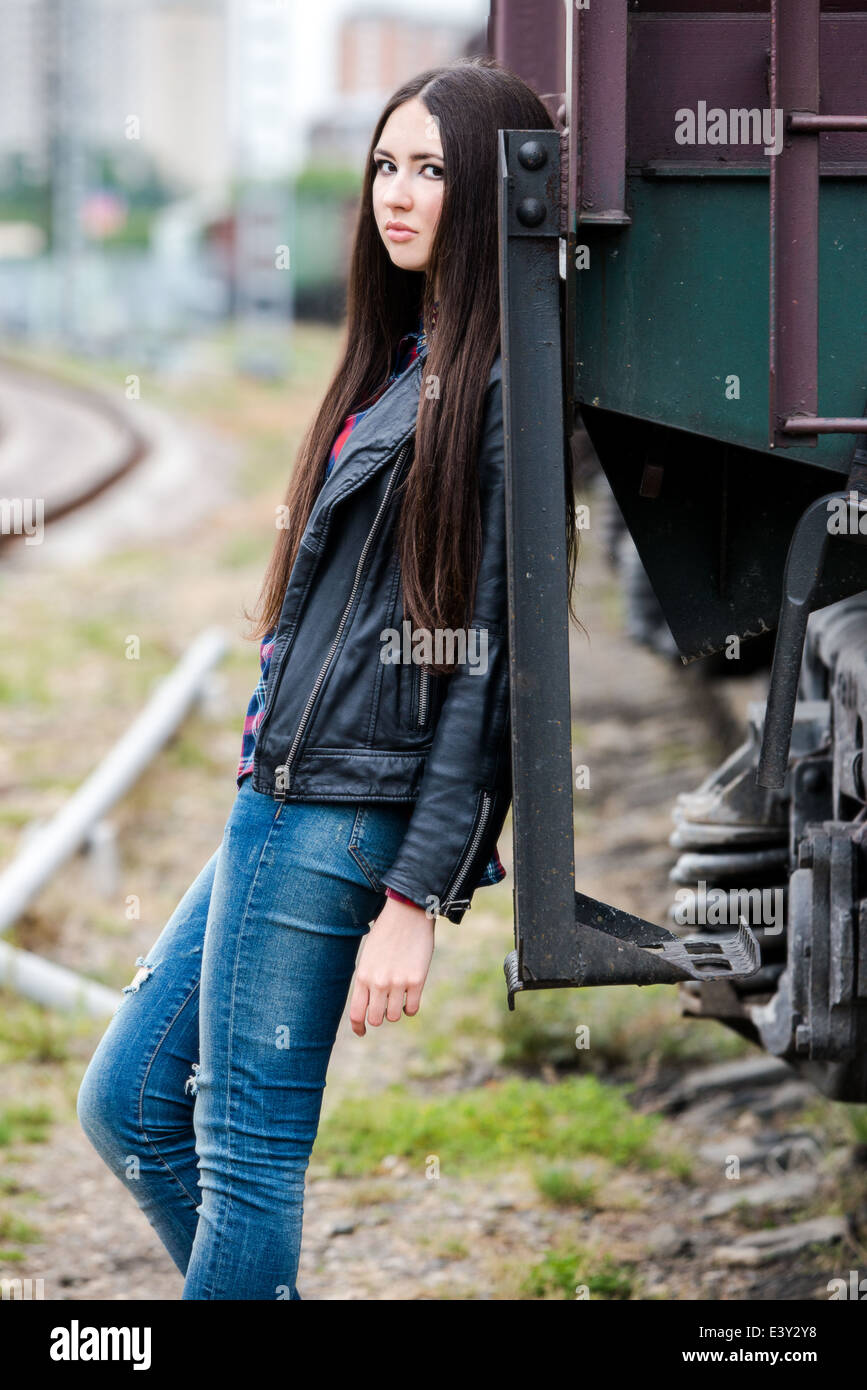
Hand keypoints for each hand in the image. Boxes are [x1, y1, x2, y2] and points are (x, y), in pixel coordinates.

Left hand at [349, 896, 434, 1035]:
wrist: (408, 913)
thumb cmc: (387, 933)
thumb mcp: (369, 956)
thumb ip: (368, 980)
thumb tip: (370, 1004)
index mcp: (362, 975)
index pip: (356, 1013)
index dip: (358, 1027)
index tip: (362, 1031)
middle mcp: (378, 982)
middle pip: (376, 1019)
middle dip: (379, 1017)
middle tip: (384, 1007)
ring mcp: (398, 982)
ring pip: (394, 1016)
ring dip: (395, 1011)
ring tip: (398, 998)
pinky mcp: (417, 980)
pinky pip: (412, 1009)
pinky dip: (410, 1007)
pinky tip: (409, 997)